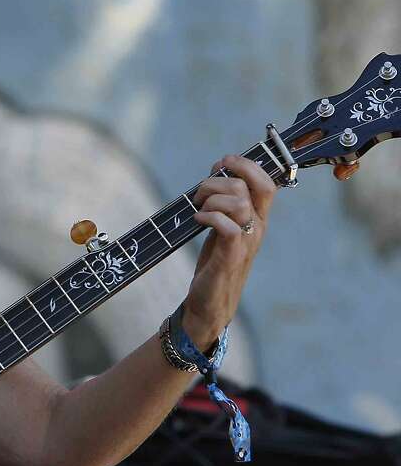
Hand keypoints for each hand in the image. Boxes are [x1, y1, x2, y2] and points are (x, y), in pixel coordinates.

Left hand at [181, 154, 276, 348]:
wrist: (210, 301)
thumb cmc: (215, 261)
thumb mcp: (224, 227)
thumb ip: (226, 202)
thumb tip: (218, 172)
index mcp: (257, 218)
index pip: (266, 182)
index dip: (246, 164)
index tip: (221, 164)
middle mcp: (257, 228)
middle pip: (254, 186)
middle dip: (221, 179)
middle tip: (200, 192)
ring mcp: (246, 242)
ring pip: (239, 203)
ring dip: (212, 198)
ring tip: (197, 208)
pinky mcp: (231, 256)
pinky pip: (228, 227)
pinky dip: (209, 217)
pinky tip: (197, 220)